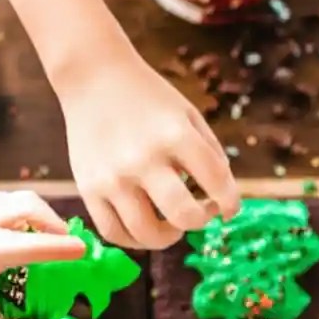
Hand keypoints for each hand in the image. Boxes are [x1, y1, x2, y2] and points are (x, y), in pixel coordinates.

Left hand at [0, 191, 85, 318]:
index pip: (22, 243)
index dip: (56, 245)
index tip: (83, 250)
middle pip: (16, 206)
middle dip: (50, 220)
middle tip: (70, 245)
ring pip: (4, 200)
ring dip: (32, 212)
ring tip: (51, 237)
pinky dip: (14, 212)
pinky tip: (26, 235)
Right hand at [57, 55, 239, 249]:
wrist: (94, 78)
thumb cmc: (148, 98)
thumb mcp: (188, 114)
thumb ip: (210, 154)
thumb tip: (222, 198)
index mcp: (176, 135)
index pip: (216, 183)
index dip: (230, 204)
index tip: (228, 208)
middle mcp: (143, 159)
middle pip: (184, 216)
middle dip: (200, 221)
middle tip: (199, 213)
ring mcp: (113, 177)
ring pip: (146, 233)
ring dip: (168, 238)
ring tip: (171, 226)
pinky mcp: (88, 187)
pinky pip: (113, 232)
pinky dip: (134, 240)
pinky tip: (144, 227)